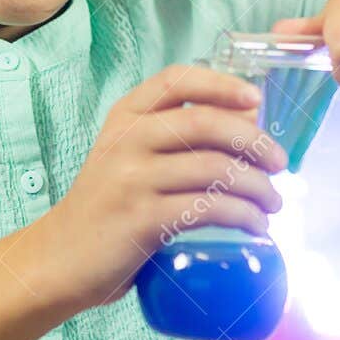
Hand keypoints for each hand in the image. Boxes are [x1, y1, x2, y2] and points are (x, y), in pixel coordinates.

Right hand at [35, 65, 287, 311]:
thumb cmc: (107, 208)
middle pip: (206, 123)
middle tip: (279, 164)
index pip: (176, 80)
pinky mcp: (142, 219)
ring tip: (274, 203)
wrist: (60, 259)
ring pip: (215, 169)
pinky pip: (208, 208)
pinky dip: (244, 216)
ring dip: (258, 187)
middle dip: (255, 142)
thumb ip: (174, 140)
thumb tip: (247, 125)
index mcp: (125, 117)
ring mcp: (132, 178)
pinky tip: (256, 226)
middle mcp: (127, 140)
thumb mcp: (129, 160)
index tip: (255, 99)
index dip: (221, 84)